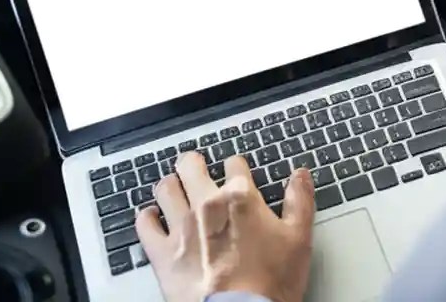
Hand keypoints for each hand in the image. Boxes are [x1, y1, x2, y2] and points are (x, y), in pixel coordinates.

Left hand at [136, 151, 314, 301]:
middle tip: (196, 168)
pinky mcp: (161, 252)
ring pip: (165, 188)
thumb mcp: (299, 240)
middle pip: (191, 166)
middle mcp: (207, 205)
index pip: (234, 164)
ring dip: (171, 185)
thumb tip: (300, 175)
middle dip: (194, 164)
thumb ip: (300, 202)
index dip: (236, 167)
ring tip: (175, 189)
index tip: (237, 174)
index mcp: (240, 198)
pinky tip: (153, 217)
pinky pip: (144, 224)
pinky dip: (148, 217)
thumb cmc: (270, 282)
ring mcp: (180, 227)